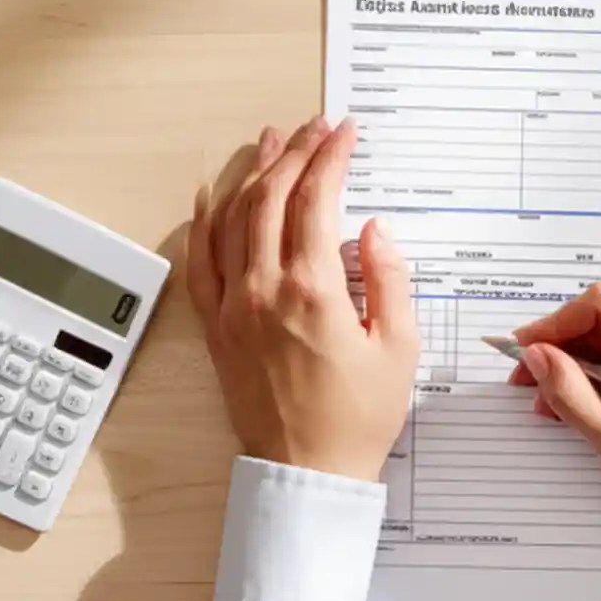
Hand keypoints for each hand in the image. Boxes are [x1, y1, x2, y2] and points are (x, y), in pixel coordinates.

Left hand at [187, 116, 419, 480]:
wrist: (308, 472)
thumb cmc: (358, 418)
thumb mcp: (399, 348)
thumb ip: (389, 279)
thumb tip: (374, 230)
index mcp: (313, 292)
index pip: (318, 201)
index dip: (332, 158)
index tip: (345, 134)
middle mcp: (264, 291)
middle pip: (272, 198)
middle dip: (296, 153)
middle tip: (315, 129)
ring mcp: (233, 308)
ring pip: (233, 219)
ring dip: (253, 174)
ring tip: (271, 141)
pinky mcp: (216, 328)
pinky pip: (200, 261)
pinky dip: (205, 221)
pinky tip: (216, 196)